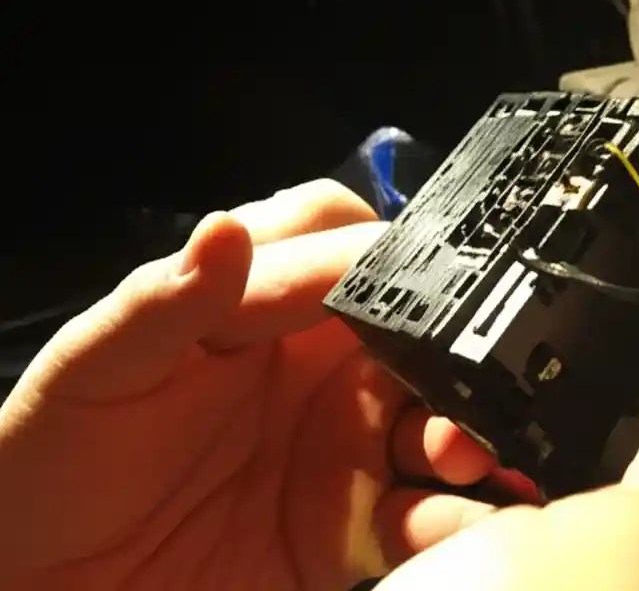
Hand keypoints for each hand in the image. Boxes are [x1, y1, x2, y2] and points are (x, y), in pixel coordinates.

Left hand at [0, 181, 498, 589]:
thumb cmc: (50, 461)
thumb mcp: (89, 372)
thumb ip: (161, 302)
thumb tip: (228, 230)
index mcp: (260, 303)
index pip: (343, 241)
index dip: (383, 254)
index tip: (410, 281)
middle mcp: (321, 364)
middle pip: (421, 328)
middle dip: (460, 342)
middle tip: (469, 365)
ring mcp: (346, 445)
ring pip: (440, 418)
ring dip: (468, 430)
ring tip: (460, 454)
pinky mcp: (358, 527)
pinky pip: (426, 514)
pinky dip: (461, 517)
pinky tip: (466, 519)